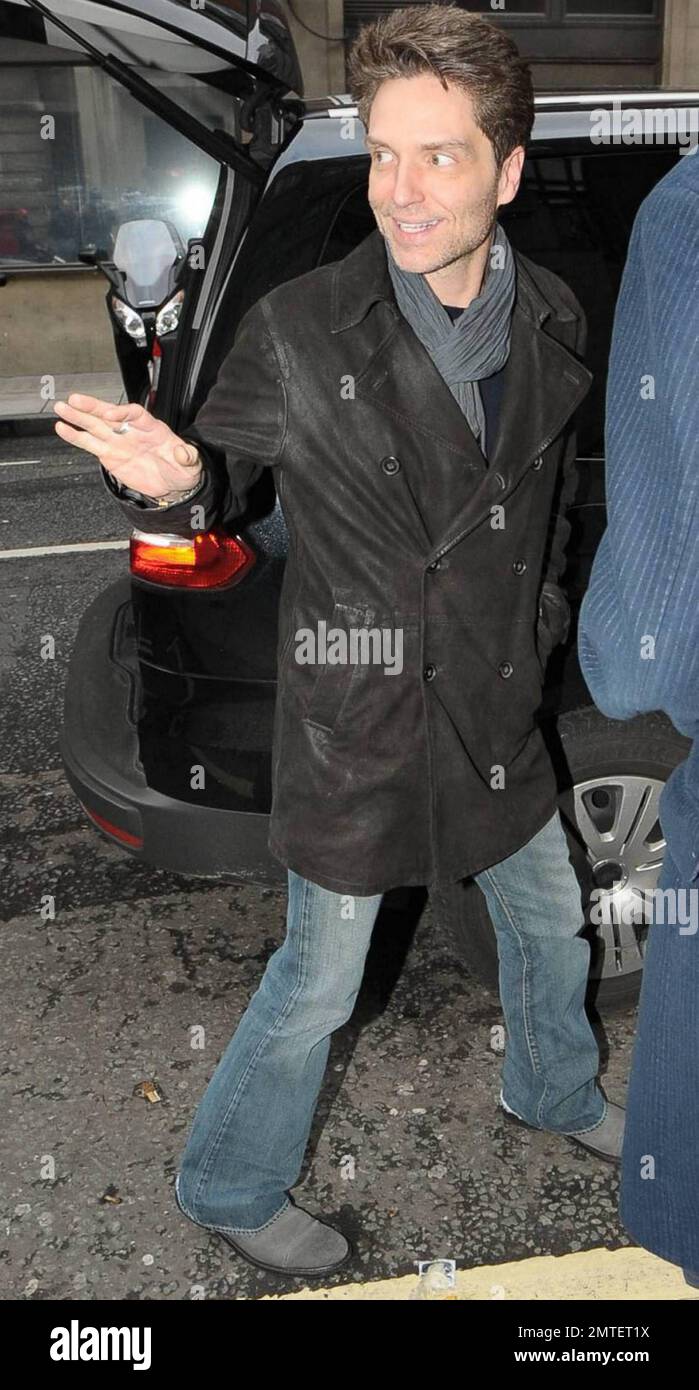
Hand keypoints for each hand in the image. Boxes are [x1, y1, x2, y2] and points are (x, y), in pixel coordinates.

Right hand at [52, 393, 201, 500]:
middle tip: (75, 400)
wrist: (173, 484)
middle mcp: (131, 430)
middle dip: (93, 407)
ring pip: (95, 426)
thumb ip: (188, 456)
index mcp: (151, 426)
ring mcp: (118, 441)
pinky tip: (62, 428)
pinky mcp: (109, 454)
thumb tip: (184, 452)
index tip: (111, 415)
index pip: (134, 414)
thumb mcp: (191, 463)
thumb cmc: (182, 468)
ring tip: (61, 408)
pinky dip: (75, 436)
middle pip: (109, 414)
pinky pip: (90, 443)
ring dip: (78, 417)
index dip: (122, 413)